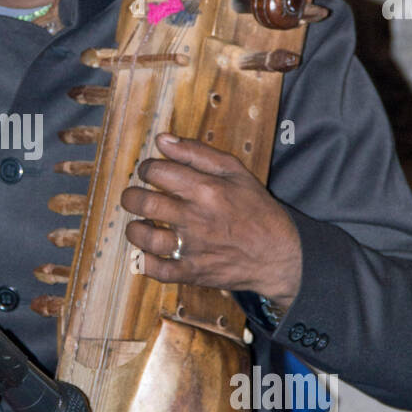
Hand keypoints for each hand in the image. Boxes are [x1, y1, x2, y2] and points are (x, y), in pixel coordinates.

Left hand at [120, 134, 301, 305]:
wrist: (280, 254)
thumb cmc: (256, 209)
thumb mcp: (235, 172)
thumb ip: (197, 152)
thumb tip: (162, 139)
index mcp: (206, 189)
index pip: (157, 171)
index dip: (146, 169)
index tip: (149, 173)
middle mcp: (195, 217)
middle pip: (144, 203)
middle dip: (131, 197)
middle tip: (134, 198)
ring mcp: (192, 248)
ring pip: (144, 238)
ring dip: (135, 229)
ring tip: (141, 225)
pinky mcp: (192, 272)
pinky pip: (155, 270)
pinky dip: (144, 262)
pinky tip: (147, 252)